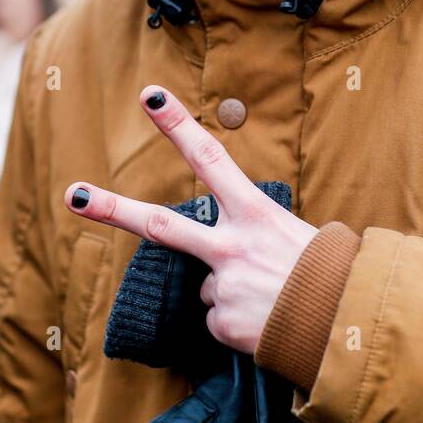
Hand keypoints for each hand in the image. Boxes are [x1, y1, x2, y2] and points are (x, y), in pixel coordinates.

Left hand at [64, 86, 317, 353]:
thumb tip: (227, 256)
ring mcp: (222, 285)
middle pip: (158, 223)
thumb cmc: (331, 275)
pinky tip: (266, 323)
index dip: (177, 125)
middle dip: (111, 208)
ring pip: (204, 287)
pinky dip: (237, 326)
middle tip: (73, 194)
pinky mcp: (222, 323)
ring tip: (271, 301)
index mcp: (254, 213)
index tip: (148, 96)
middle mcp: (231, 245)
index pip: (210, 158)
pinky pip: (216, 322)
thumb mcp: (298, 234)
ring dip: (229, 294)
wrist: (350, 326)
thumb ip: (256, 233)